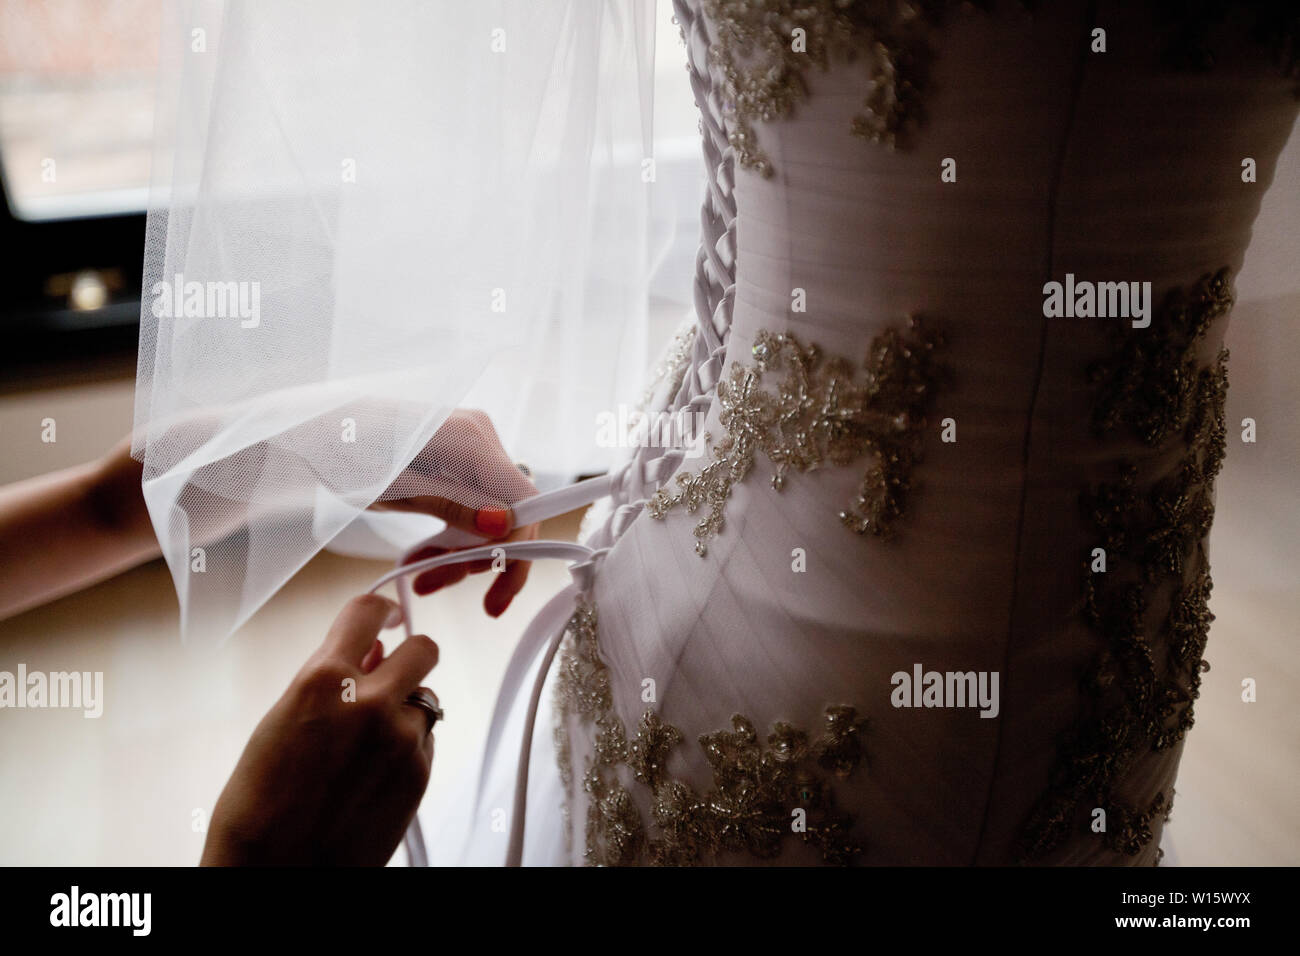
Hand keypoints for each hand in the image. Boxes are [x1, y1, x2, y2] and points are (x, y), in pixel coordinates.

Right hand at [200, 594, 439, 865]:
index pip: (369, 612)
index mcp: (323, 680)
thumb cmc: (259, 803)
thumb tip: (372, 652)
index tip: (385, 616)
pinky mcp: (420, 774)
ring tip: (365, 745)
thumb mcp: (283, 721)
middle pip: (424, 647)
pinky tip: (372, 774)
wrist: (273, 873)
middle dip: (408, 656)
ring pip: (426, 700)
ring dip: (404, 710)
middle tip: (389, 673)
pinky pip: (425, 740)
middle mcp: (371, 703)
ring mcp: (402, 739)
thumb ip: (331, 680)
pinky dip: (407, 747)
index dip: (380, 610)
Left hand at [370, 409, 539, 616]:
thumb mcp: (398, 489)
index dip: (519, 552)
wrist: (319, 429)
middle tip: (434, 584)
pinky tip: (422, 555)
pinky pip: (472, 502)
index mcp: (471, 440)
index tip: (498, 593)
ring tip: (420, 574)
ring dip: (458, 551)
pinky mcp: (459, 455)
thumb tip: (503, 524)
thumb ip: (455, 506)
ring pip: (488, 513)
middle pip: (506, 512)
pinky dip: (451, 532)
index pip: (523, 502)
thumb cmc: (350, 451)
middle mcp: (481, 436)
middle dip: (475, 557)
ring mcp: (472, 444)